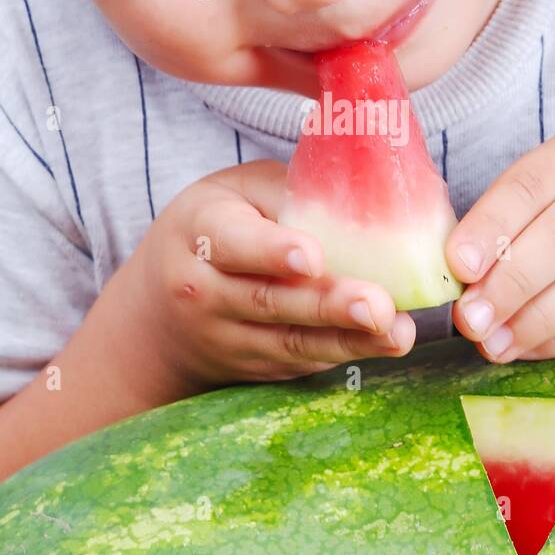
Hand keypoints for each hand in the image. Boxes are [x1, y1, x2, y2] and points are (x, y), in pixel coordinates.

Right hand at [122, 159, 415, 391]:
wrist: (157, 316)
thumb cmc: (214, 230)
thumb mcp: (235, 194)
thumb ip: (288, 192)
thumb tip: (369, 187)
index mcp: (200, 233)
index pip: (234, 243)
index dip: (272, 251)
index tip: (312, 256)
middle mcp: (205, 292)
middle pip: (269, 300)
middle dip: (327, 305)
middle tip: (376, 304)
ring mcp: (227, 338)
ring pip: (290, 342)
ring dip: (349, 340)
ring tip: (397, 332)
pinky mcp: (253, 367)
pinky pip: (301, 361)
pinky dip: (345, 353)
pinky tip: (384, 342)